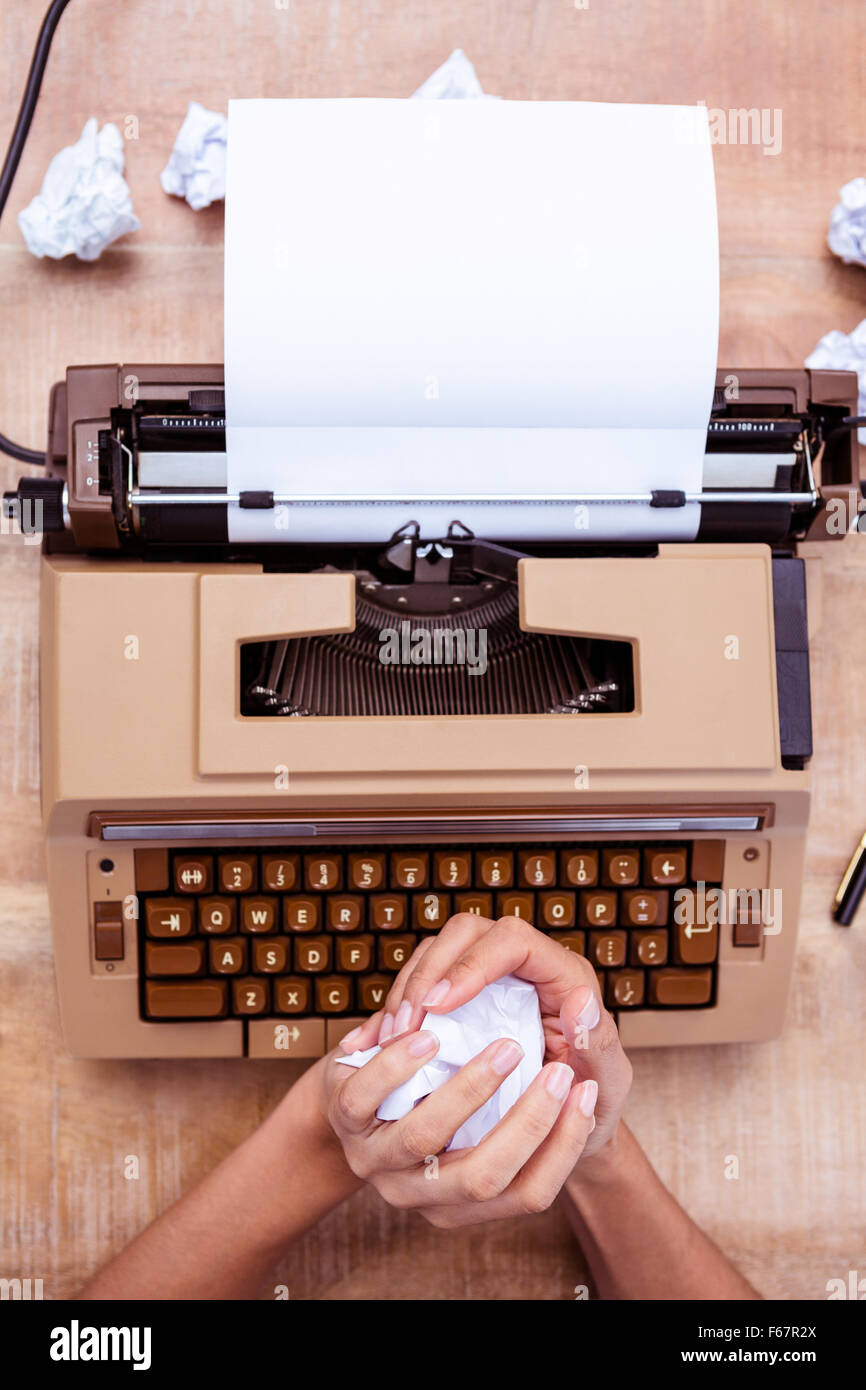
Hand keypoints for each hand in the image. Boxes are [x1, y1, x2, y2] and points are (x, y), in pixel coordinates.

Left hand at [318, 1026, 597, 1227]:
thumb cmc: (438, 1098)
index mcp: (465, 1201)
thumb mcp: (486, 1111)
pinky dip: (400, 1065)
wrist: (360, 1086)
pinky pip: (367, 1097)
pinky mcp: (344, 1115)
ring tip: (507, 1048)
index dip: (565, 1145)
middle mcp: (420, 1192)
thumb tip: (586, 1055)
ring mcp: (377, 1159)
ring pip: (425, 1138)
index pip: (530, 1195)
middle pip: (484, 1178)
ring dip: (472, 1090)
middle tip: (559, 1071)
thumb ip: (535, 1096)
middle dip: (530, 1122)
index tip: (586, 1091)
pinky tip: (432, 1038)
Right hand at [340, 914, 632, 1162]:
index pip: (513, 941)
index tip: (438, 1005)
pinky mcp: (467, 994)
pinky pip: (424, 979)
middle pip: (466, 933)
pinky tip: (381, 1040)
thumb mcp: (605, 1086)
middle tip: (404, 1028)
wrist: (569, 1127)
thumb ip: (599, 1045)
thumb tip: (580, 1000)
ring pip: (438, 951)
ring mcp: (493, 975)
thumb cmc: (591, 1103)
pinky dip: (400, 1006)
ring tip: (392, 1039)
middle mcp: (526, 964)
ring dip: (407, 990)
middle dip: (428, 974)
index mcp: (563, 974)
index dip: (471, 965)